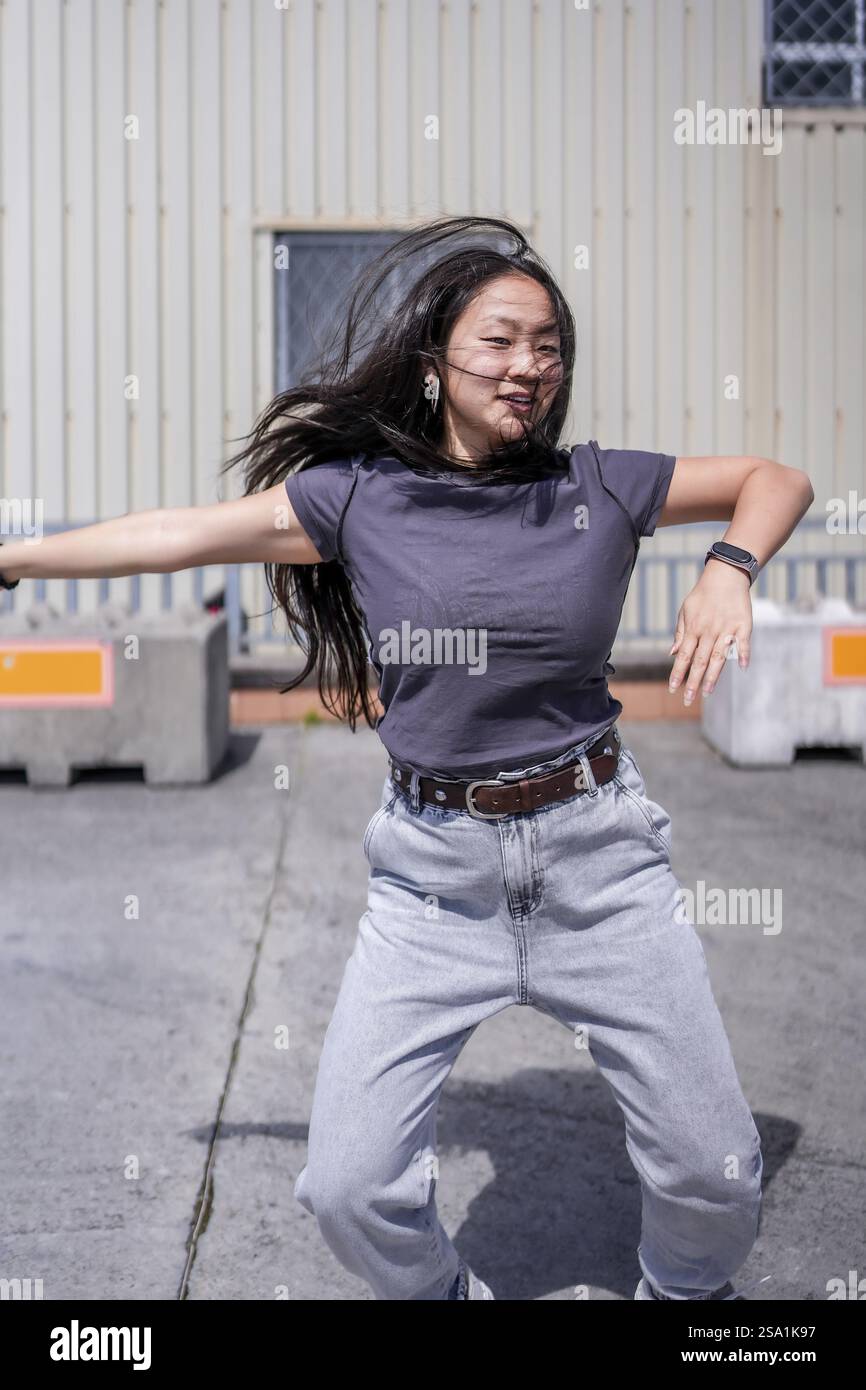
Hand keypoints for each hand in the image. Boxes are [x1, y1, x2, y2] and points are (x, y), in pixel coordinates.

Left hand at [668, 561, 751, 705]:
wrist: (725, 576)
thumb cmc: (703, 596)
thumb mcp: (685, 611)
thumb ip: (680, 634)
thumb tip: (672, 654)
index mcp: (693, 629)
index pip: (684, 656)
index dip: (678, 673)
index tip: (673, 689)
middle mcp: (709, 631)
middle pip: (700, 661)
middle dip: (693, 682)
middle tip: (687, 699)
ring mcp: (727, 628)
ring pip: (719, 656)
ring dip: (713, 676)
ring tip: (707, 692)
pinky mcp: (743, 625)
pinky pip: (744, 642)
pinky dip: (744, 653)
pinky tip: (742, 667)